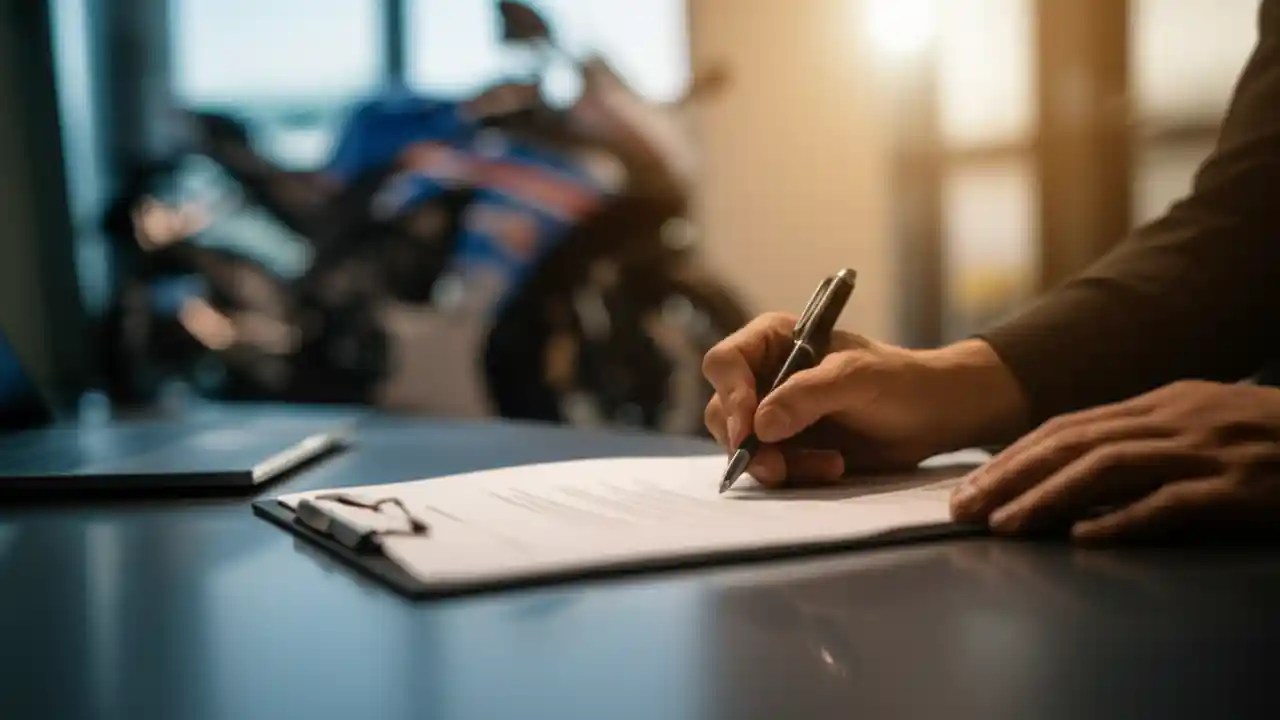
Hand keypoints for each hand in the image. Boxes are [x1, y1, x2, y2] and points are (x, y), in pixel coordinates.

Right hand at [702, 313, 1027, 485]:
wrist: (932, 416)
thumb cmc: (900, 381)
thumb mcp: (859, 378)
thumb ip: (809, 394)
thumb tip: (760, 424)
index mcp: (774, 340)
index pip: (726, 362)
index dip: (730, 395)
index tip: (749, 430)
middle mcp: (764, 375)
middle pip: (723, 411)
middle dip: (748, 444)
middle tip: (778, 468)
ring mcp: (773, 414)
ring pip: (742, 446)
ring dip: (777, 464)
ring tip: (829, 466)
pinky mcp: (787, 448)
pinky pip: (768, 467)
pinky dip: (793, 475)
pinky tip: (832, 468)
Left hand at [951, 380, 1279, 542]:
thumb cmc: (1272, 438)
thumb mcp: (1202, 424)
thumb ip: (1142, 441)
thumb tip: (1074, 475)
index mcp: (1161, 403)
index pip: (1068, 426)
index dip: (1014, 456)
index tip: (971, 485)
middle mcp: (1175, 419)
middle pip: (1073, 442)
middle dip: (1010, 475)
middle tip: (963, 507)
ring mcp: (1207, 452)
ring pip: (1108, 468)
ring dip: (1048, 498)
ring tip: (1005, 525)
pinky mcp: (1240, 489)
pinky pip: (1173, 505)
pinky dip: (1126, 522)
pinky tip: (1087, 540)